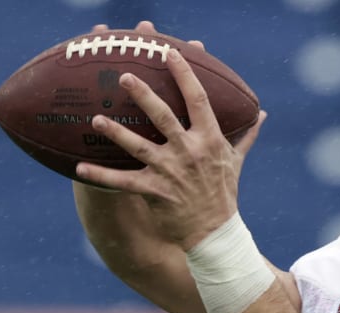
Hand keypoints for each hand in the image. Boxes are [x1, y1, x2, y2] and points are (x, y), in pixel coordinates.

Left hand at [75, 27, 266, 250]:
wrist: (215, 233)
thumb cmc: (224, 193)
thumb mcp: (237, 161)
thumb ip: (245, 135)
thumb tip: (261, 113)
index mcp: (210, 140)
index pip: (198, 100)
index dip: (184, 74)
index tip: (169, 53)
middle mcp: (190, 152)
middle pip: (163, 116)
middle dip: (143, 95)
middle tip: (125, 76)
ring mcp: (171, 172)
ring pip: (139, 146)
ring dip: (116, 132)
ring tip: (96, 119)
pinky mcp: (155, 192)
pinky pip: (123, 182)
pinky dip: (101, 176)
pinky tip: (79, 168)